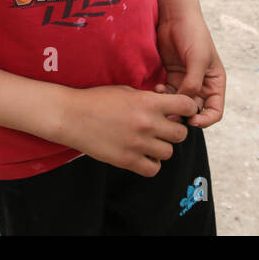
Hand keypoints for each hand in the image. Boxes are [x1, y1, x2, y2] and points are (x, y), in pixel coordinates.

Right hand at [59, 84, 198, 177]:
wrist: (71, 116)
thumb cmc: (97, 100)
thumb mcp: (127, 91)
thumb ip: (150, 100)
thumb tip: (169, 109)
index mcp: (148, 102)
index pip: (187, 107)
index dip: (187, 109)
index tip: (180, 111)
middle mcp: (147, 124)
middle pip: (181, 134)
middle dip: (174, 130)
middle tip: (162, 128)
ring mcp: (137, 144)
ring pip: (169, 152)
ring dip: (162, 147)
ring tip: (149, 142)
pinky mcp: (127, 161)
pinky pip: (153, 169)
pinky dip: (151, 164)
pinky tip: (143, 155)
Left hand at [154, 8, 225, 127]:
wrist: (176, 16)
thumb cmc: (193, 33)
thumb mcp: (197, 59)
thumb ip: (193, 83)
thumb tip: (186, 105)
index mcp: (215, 82)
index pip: (215, 111)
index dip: (205, 120)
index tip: (191, 120)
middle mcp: (202, 84)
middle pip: (196, 110)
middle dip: (184, 114)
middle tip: (170, 114)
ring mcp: (187, 81)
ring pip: (180, 104)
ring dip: (171, 105)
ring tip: (162, 97)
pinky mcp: (172, 76)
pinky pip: (169, 94)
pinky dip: (163, 95)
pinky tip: (158, 88)